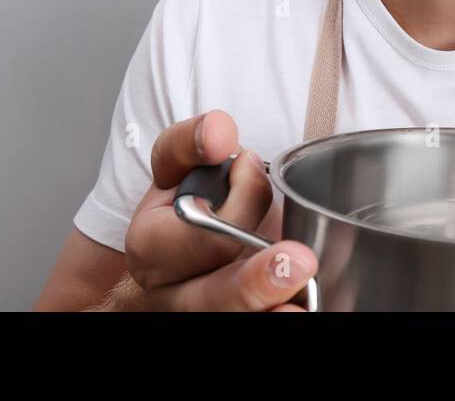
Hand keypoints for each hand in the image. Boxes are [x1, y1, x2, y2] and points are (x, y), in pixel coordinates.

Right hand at [123, 110, 317, 309]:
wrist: (192, 246)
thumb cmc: (194, 203)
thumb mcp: (181, 165)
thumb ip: (194, 140)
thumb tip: (218, 132)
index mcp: (152, 247)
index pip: (196, 231)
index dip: (237, 201)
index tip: (255, 166)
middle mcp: (173, 292)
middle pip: (208, 298)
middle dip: (251, 284)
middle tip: (297, 261)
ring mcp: (203, 312)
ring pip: (228, 318)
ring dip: (266, 309)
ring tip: (300, 306)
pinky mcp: (230, 317)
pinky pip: (254, 322)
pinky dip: (279, 315)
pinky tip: (302, 310)